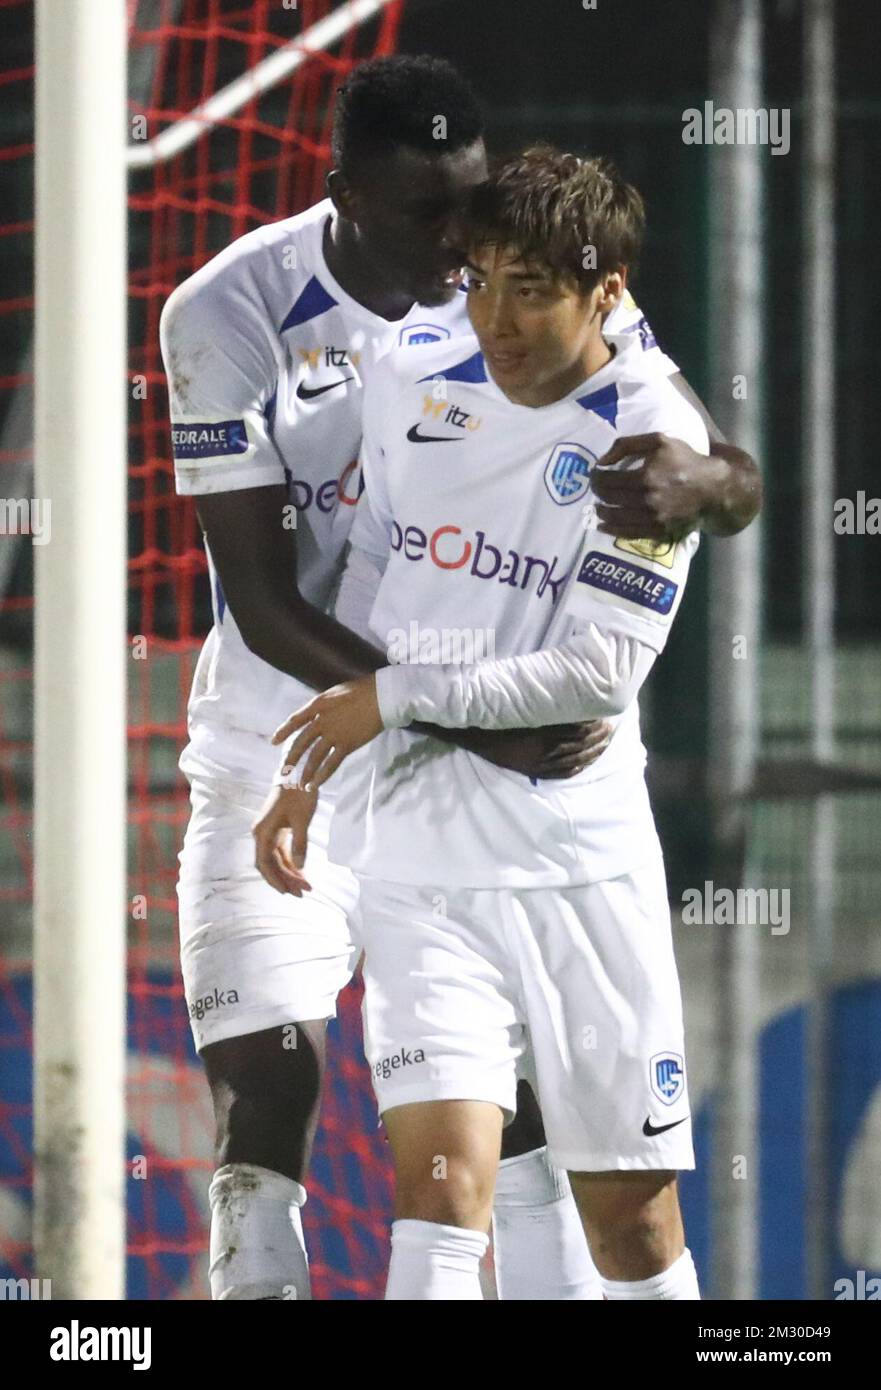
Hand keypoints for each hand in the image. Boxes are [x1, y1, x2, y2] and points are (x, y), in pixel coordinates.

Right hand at [251, 783, 316, 894]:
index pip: (264, 863)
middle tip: (303, 893)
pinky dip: (291, 861)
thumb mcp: (302, 819)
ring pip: (276, 859)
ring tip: (306, 886)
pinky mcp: (278, 828)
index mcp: (262, 832)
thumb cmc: (299, 793)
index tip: (289, 893)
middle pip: (270, 864)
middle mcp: (261, 833)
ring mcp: (269, 831)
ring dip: (289, 873)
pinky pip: (281, 851)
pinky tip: (302, 872)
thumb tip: (300, 867)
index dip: (275, 880)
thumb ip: (300, 843)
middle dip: (285, 880)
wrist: (299, 772)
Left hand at [271, 674, 382, 789]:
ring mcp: (333, 734)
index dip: (283, 731)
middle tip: (283, 771)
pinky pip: (331, 763)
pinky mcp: (346, 745)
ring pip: (314, 757)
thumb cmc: (360, 692)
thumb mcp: (334, 693)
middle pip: (301, 742)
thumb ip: (322, 705)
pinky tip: (315, 784)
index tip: (273, 742)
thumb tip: (314, 714)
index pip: (294, 720)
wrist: (380, 698)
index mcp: (317, 706)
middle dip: (290, 758)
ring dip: (306, 772)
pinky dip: (322, 775)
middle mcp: (321, 721)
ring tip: (300, 784)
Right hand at [460, 719, 613, 778]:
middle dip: (599, 737)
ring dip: (594, 751)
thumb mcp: (523, 707)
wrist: (475, 736)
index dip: (593, 724)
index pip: (578, 729)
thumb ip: (543, 704)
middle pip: (581, 744)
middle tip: (612, 728)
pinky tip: (586, 762)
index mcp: (543, 732)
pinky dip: (578, 766)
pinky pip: (563, 772)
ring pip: (575, 759)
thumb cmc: (497, 718)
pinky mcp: (535, 771)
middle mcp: (545, 750)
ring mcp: (541, 763)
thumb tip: (567, 696)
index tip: (604, 715)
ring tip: (606, 743)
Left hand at [591, 433, 727, 539]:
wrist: (712, 487)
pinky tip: (603, 526)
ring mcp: (653, 518)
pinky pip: (629, 533)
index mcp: (646, 476)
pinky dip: (612, 530)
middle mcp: (648, 500)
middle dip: (598, 493)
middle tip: (596, 489)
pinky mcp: (659, 531)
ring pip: (616, 518)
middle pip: (610, 498)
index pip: (608, 480)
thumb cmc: (684, 460)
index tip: (594, 474)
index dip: (596, 477)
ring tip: (598, 508)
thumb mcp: (658, 441)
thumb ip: (626, 445)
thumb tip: (601, 461)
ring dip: (602, 513)